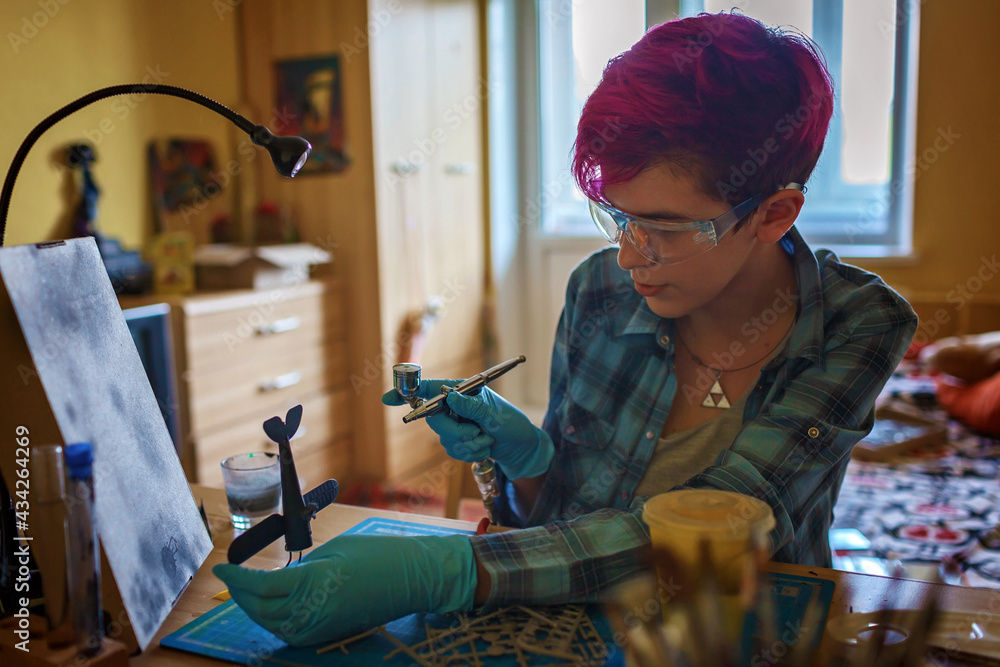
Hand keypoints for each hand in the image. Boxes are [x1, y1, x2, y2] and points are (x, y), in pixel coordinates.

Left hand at [212, 534, 476, 646]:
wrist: (414, 578)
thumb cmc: (379, 554)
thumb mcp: (336, 551)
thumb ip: (304, 567)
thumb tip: (281, 577)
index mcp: (316, 584)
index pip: (262, 587)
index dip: (237, 578)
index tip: (221, 566)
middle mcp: (315, 611)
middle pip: (262, 610)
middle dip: (240, 595)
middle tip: (229, 578)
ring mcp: (322, 627)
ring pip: (273, 625)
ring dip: (253, 609)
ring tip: (244, 591)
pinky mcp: (329, 634)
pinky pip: (290, 632)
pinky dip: (273, 620)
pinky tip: (270, 606)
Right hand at [382, 379, 553, 479]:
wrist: (521, 447)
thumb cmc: (511, 423)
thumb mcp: (495, 413)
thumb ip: (472, 406)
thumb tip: (450, 397)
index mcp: (460, 390)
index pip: (428, 389)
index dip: (407, 392)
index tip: (389, 399)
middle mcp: (453, 405)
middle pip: (433, 419)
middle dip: (456, 432)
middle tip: (477, 432)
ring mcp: (453, 424)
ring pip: (445, 440)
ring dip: (469, 445)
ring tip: (487, 438)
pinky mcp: (456, 441)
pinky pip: (453, 452)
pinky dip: (470, 453)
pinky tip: (484, 447)